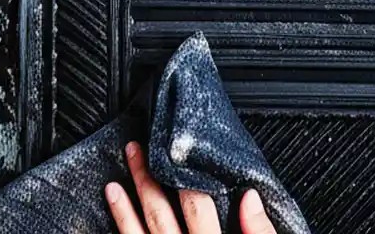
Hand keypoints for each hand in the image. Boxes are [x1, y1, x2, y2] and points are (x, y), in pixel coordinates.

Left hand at [105, 141, 277, 233]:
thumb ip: (260, 231)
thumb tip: (250, 195)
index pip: (198, 205)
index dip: (186, 177)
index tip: (178, 150)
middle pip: (161, 214)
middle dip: (150, 178)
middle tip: (139, 148)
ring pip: (142, 230)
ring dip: (126, 203)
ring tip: (117, 178)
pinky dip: (121, 224)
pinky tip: (114, 207)